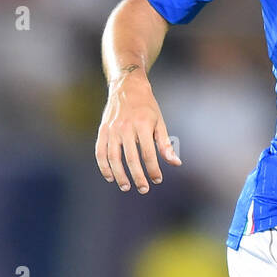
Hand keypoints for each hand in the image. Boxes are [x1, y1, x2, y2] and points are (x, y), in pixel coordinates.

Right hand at [95, 69, 181, 192]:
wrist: (127, 86)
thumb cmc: (147, 107)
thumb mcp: (159, 123)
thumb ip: (165, 145)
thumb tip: (176, 164)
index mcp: (143, 125)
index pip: (148, 153)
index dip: (153, 169)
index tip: (157, 180)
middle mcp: (126, 128)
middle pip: (131, 158)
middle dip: (138, 176)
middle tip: (144, 189)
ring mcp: (112, 129)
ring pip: (113, 157)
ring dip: (119, 175)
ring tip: (126, 187)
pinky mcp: (102, 130)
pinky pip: (100, 151)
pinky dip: (103, 166)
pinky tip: (110, 177)